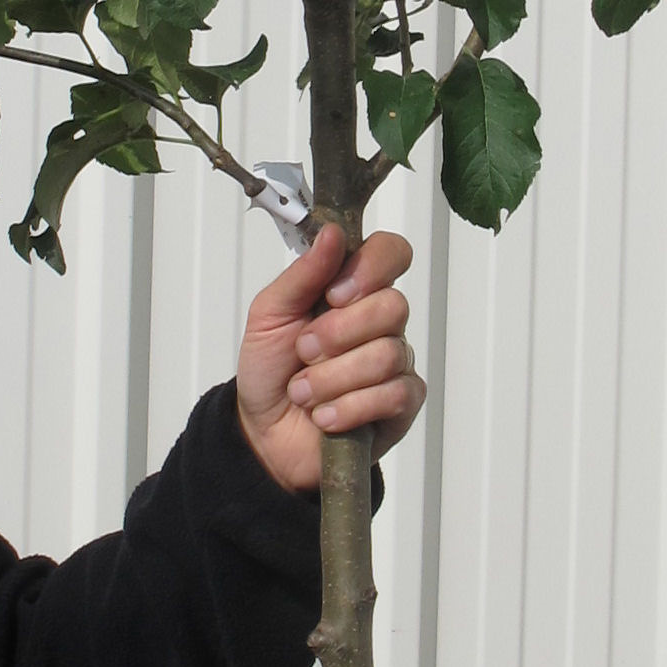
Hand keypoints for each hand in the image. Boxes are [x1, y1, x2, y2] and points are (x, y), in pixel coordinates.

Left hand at [234, 226, 424, 492]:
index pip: (391, 253)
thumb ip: (301, 274)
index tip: (333, 294)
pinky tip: (325, 416)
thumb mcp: (269, 315)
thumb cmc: (270, 368)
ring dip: (332, 378)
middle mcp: (381, 321)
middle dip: (337, 334)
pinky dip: (349, 407)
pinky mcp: (402, 404)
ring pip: (386, 355)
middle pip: (392, 306)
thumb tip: (332, 233)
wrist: (264, 433)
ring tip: (304, 392)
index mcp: (353, 288)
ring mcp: (397, 362)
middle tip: (303, 352)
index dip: (371, 268)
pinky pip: (394, 395)